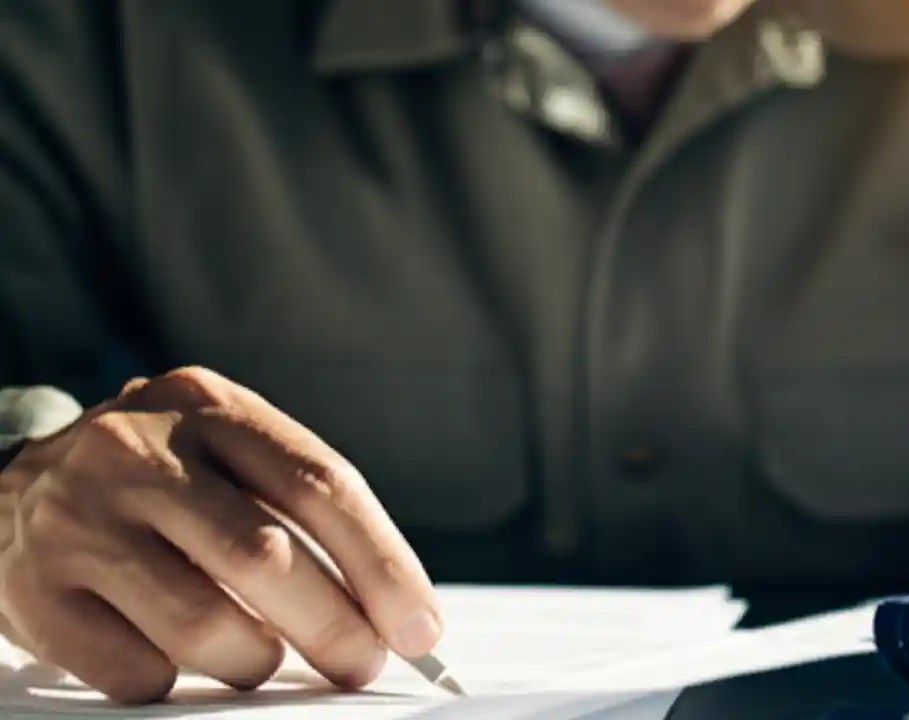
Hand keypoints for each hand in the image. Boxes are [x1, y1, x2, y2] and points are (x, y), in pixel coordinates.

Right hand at [0, 368, 441, 702]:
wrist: (13, 484)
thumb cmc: (159, 478)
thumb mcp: (224, 452)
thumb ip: (299, 508)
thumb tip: (390, 608)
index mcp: (209, 405)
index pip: (319, 483)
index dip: (382, 563)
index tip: (420, 623)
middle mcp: (137, 451)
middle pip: (262, 555)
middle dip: (333, 626)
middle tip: (362, 662)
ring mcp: (78, 519)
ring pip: (200, 622)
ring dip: (255, 661)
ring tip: (262, 660)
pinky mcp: (34, 592)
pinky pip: (135, 671)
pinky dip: (178, 682)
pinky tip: (181, 661)